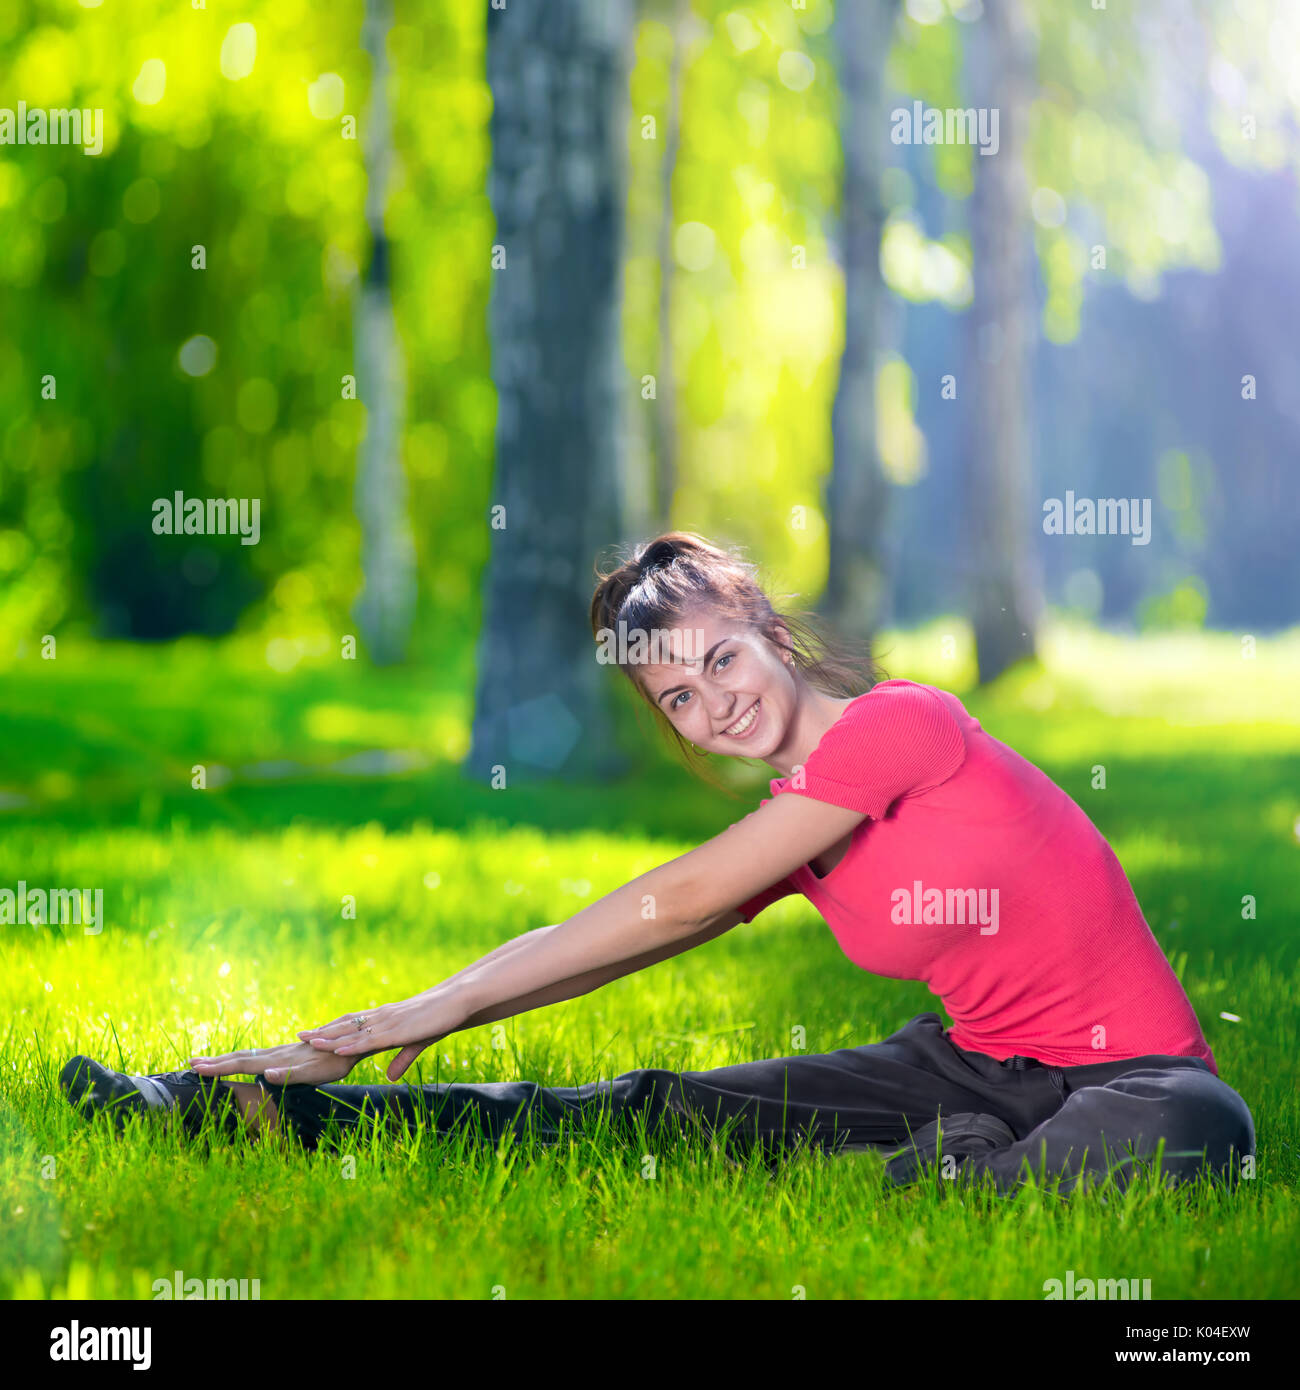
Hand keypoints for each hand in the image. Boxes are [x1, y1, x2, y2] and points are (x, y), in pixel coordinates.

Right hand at [188, 1040, 357, 1085]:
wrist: (353, 1041)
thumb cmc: (337, 1061)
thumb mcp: (316, 1071)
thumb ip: (291, 1074)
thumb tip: (266, 1074)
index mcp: (278, 1060)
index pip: (243, 1064)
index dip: (220, 1067)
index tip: (196, 1068)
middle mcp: (276, 1055)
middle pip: (240, 1058)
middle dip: (215, 1062)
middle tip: (189, 1062)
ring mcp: (281, 1054)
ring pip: (248, 1056)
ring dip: (224, 1060)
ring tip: (203, 1061)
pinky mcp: (287, 1055)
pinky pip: (258, 1058)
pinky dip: (241, 1061)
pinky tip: (237, 1063)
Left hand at [298, 994, 461, 1080]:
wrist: (456, 1000)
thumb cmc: (439, 1017)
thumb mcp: (417, 1042)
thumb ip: (402, 1059)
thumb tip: (389, 1077)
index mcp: (385, 1018)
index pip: (353, 1023)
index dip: (333, 1028)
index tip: (315, 1033)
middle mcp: (381, 1018)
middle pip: (346, 1025)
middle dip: (323, 1031)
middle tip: (300, 1035)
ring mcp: (387, 1023)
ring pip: (353, 1032)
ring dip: (330, 1038)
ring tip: (309, 1042)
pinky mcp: (396, 1031)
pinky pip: (369, 1040)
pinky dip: (351, 1045)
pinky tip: (336, 1049)